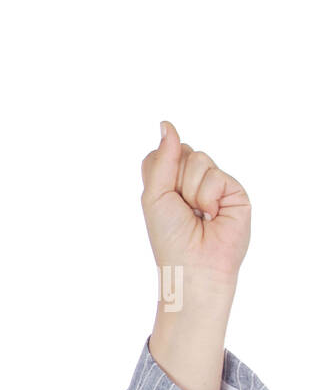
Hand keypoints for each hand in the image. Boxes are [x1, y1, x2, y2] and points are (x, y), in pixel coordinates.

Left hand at [141, 120, 250, 289]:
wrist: (195, 265)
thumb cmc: (170, 237)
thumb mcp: (155, 196)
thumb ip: (162, 159)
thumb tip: (167, 124)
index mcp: (168, 183)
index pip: (162, 154)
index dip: (160, 169)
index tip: (163, 197)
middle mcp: (191, 181)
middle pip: (182, 152)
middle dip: (176, 181)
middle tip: (181, 208)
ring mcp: (214, 184)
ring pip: (199, 160)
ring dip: (192, 191)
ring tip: (197, 214)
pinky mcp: (234, 190)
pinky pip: (216, 175)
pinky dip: (209, 197)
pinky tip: (213, 215)